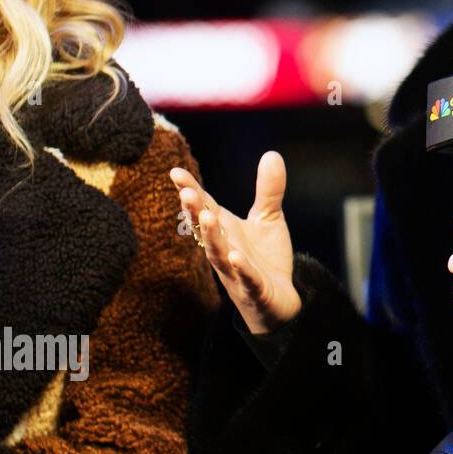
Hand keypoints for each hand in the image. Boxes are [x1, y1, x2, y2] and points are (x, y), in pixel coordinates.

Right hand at [169, 151, 301, 335]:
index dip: (190, 190)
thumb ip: (268, 190)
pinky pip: (246, 279)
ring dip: (212, 236)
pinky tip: (235, 257)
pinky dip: (240, 269)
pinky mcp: (254, 290)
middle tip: (186, 192)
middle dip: (195, 212)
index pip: (204, 207)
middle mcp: (224, 248)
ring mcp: (236, 271)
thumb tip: (272, 154)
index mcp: (225, 229)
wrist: (278, 299)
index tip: (174, 171)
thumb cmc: (264, 258)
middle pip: (205, 229)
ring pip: (218, 254)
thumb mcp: (269, 218)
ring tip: (208, 217)